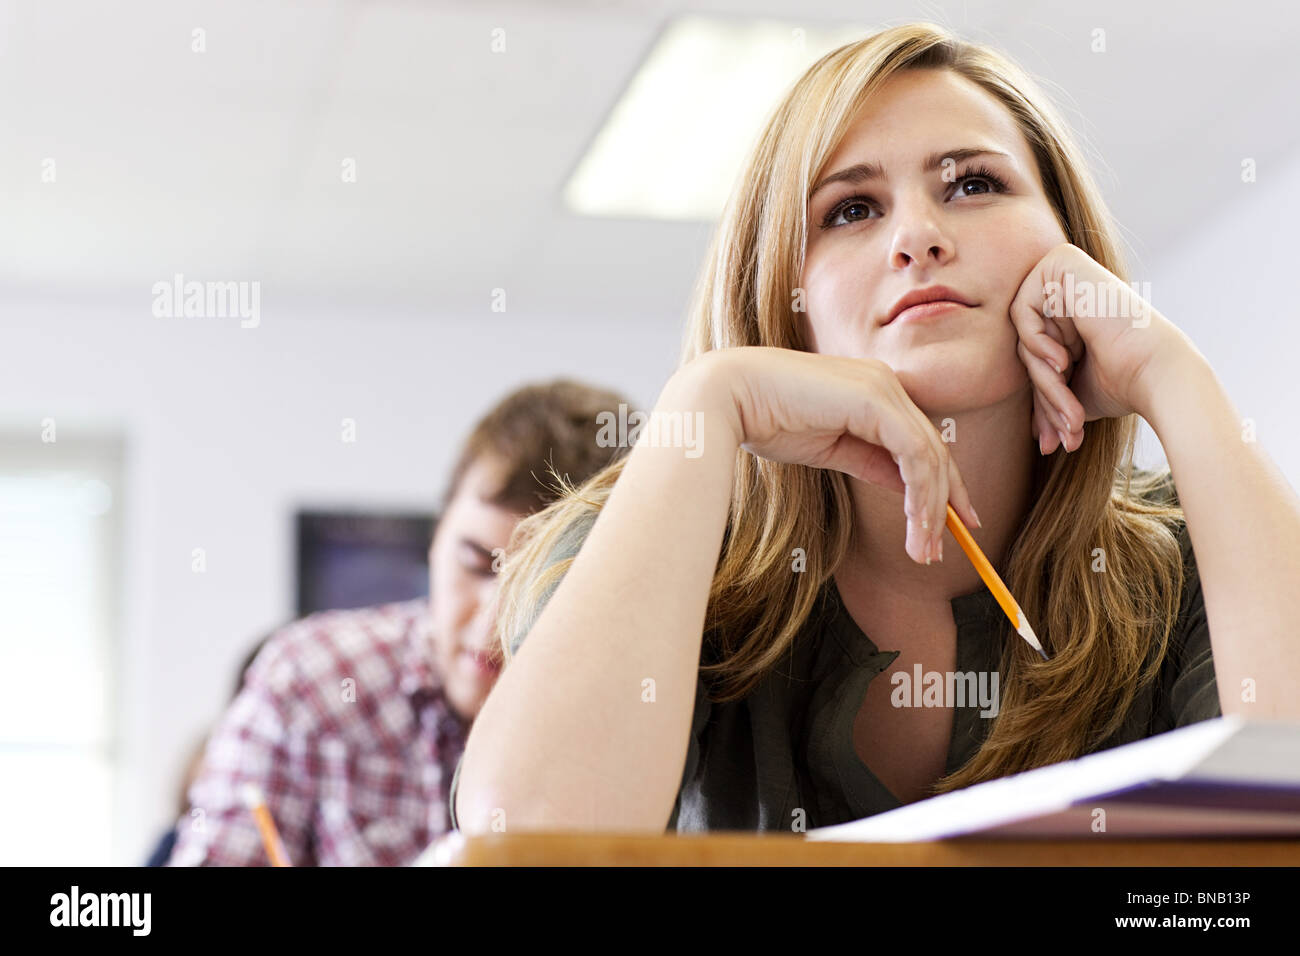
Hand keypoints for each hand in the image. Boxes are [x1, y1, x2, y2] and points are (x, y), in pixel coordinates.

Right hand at [691, 346, 980, 565]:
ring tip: (924, 549)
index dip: (941, 484)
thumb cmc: (767, 419)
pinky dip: (921, 493)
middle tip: (938, 550)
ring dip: (931, 508)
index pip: (921, 441)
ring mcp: (883, 388)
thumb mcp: (831, 449)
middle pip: (934, 448)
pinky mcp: (876, 400)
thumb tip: (907, 488)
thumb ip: (871, 462)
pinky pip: (914, 453)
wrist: (729, 397)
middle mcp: (886, 382)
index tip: (949, 523)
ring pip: (929, 454)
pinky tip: (915, 523)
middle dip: (943, 504)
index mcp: (874, 391)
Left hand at [1009, 243, 1181, 453]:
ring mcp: (1065, 274)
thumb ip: (1045, 393)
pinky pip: (1022, 309)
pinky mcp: (1063, 262)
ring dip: (1043, 379)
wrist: (1156, 374)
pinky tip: (1063, 360)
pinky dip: (1036, 342)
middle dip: (1043, 393)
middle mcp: (1068, 291)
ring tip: (1070, 408)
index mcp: (1072, 314)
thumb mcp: (1071, 391)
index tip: (1054, 438)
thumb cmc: (1122, 385)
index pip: (1032, 355)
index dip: (1041, 397)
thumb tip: (1033, 432)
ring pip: (1024, 334)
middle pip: (1026, 345)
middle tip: (1065, 429)